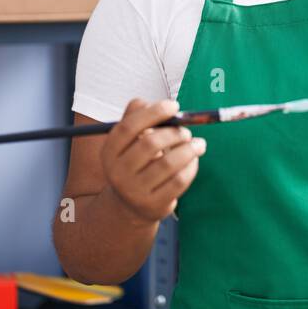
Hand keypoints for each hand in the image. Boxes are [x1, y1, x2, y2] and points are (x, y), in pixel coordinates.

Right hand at [100, 98, 204, 225]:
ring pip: (168, 164)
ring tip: (198, 144)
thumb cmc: (136, 162)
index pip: (129, 127)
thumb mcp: (130, 141)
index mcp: (109, 151)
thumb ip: (137, 117)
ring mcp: (134, 191)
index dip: (154, 112)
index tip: (174, 106)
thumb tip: (155, 103)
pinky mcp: (153, 205)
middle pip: (150, 144)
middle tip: (187, 132)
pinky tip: (194, 161)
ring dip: (189, 149)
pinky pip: (179, 181)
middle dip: (174, 133)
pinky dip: (191, 167)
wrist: (132, 204)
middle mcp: (117, 173)